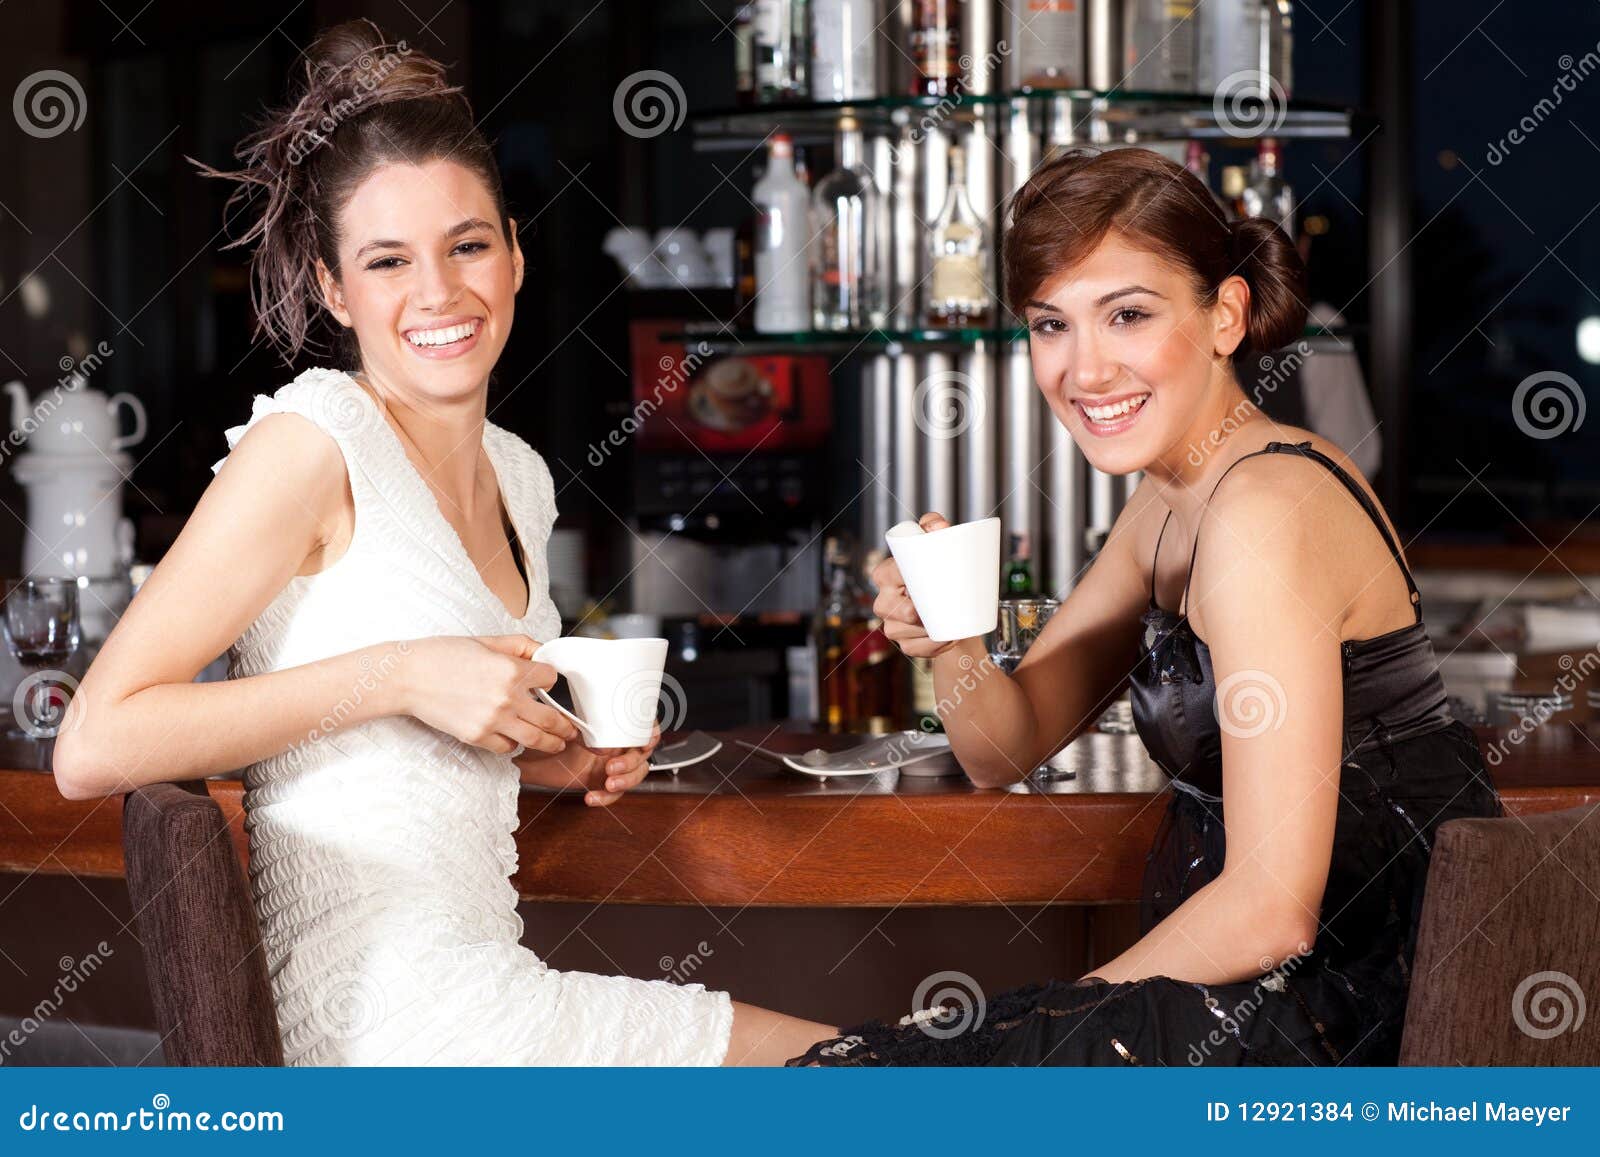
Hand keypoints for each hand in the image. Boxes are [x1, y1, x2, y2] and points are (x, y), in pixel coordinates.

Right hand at [397, 634, 580, 754]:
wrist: (408, 676)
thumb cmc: (443, 654)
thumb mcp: (487, 640)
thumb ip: (520, 645)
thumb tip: (542, 654)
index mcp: (512, 670)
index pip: (550, 679)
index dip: (550, 678)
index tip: (546, 682)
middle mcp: (508, 698)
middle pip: (551, 718)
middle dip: (564, 725)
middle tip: (570, 730)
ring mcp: (493, 720)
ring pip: (535, 739)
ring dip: (550, 743)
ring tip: (557, 744)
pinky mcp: (477, 736)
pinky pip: (506, 748)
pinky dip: (513, 745)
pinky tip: (515, 740)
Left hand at [515, 723, 661, 806]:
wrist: (529, 755)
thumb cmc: (546, 732)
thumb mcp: (565, 723)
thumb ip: (583, 725)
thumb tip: (596, 733)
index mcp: (613, 723)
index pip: (644, 726)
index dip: (651, 735)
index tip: (645, 743)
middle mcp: (616, 743)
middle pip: (642, 755)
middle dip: (632, 764)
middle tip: (612, 767)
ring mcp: (610, 763)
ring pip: (634, 775)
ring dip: (626, 781)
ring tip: (608, 784)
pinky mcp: (600, 782)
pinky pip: (613, 793)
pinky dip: (606, 798)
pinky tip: (592, 797)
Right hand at [872, 511, 957, 659]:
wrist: (956, 610)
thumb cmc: (941, 577)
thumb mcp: (940, 547)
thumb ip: (935, 526)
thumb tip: (936, 525)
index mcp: (885, 575)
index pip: (889, 574)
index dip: (903, 576)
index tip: (922, 577)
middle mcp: (883, 602)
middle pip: (896, 608)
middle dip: (915, 610)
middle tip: (937, 606)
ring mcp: (893, 627)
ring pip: (906, 631)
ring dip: (929, 630)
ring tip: (950, 622)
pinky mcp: (906, 646)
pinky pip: (917, 649)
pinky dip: (934, 646)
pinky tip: (945, 638)